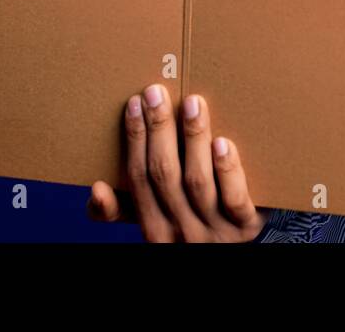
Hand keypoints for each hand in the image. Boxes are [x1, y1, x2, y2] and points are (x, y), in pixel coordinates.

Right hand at [87, 85, 270, 241]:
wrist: (244, 252)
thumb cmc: (196, 225)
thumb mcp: (160, 221)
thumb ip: (127, 207)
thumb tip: (97, 188)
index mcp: (155, 228)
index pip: (138, 179)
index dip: (134, 140)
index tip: (135, 103)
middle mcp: (182, 231)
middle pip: (164, 174)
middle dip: (158, 129)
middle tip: (157, 92)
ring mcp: (216, 231)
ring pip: (197, 182)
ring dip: (193, 138)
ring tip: (192, 103)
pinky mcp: (247, 227)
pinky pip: (235, 199)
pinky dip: (227, 170)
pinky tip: (222, 142)